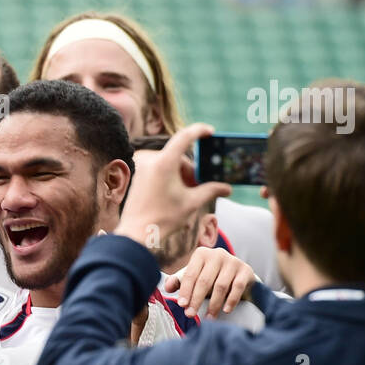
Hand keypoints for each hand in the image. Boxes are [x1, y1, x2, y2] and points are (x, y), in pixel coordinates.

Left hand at [116, 124, 230, 254]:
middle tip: (199, 186)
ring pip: (169, 165)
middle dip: (191, 171)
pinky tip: (174, 196)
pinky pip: (158, 171)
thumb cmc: (163, 218)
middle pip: (178, 157)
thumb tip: (227, 188)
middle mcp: (150, 161)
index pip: (184, 136)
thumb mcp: (191, 203)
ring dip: (181, 177)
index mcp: (164, 163)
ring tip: (186, 196)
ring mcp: (142, 168)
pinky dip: (169, 179)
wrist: (136, 234)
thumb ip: (211, 190)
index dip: (199, 131)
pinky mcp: (138, 176)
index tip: (210, 131)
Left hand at [163, 247, 256, 318]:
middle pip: (204, 281)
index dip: (185, 291)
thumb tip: (167, 287)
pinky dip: (231, 300)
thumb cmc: (211, 276)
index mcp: (201, 254)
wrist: (238, 275)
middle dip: (196, 300)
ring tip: (208, 317)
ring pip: (220, 286)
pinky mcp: (246, 270)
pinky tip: (225, 310)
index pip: (191, 274)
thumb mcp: (194, 276)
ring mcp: (233, 261)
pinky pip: (237, 287)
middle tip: (190, 314)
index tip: (181, 305)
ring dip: (213, 304)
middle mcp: (217, 254)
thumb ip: (179, 281)